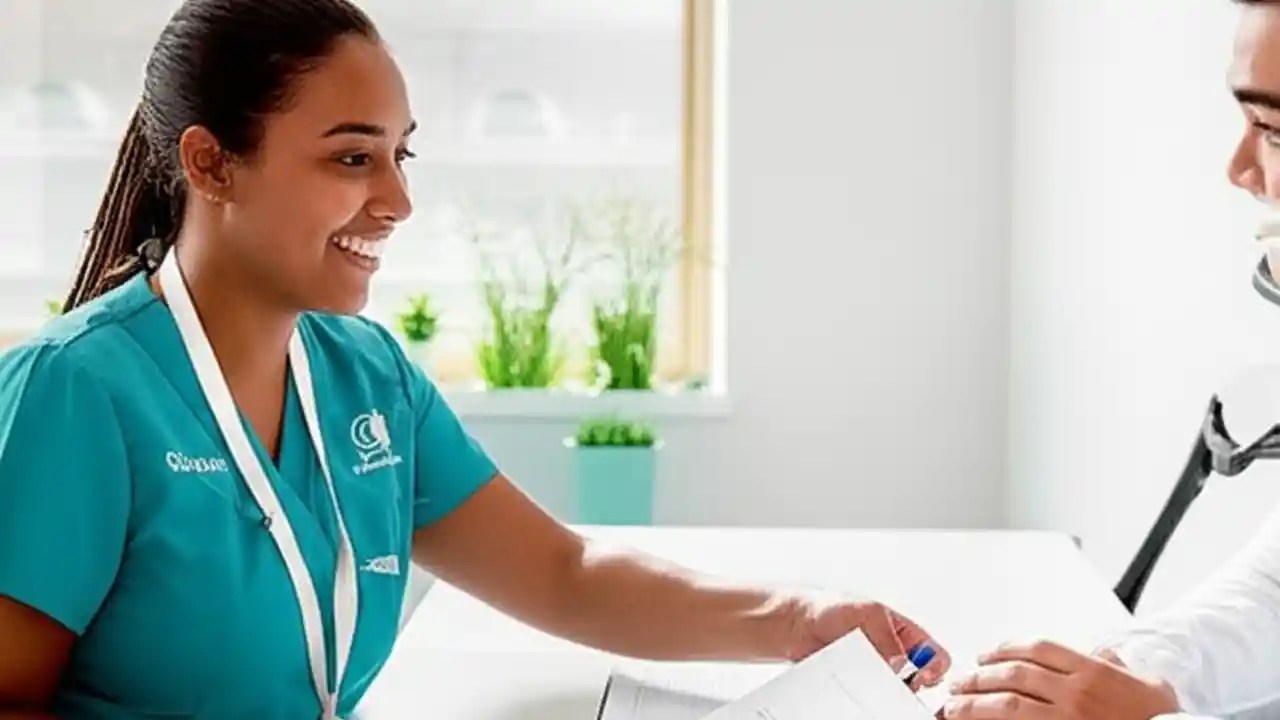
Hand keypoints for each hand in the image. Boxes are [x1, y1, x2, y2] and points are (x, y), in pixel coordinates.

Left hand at [781, 591, 951, 689]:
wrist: (799, 625)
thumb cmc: (833, 609)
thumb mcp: (868, 613)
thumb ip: (888, 638)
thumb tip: (901, 664)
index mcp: (906, 634)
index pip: (936, 657)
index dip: (935, 668)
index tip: (921, 675)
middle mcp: (895, 655)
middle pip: (920, 680)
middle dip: (911, 684)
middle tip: (897, 683)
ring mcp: (878, 672)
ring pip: (895, 691)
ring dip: (886, 688)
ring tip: (868, 676)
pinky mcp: (861, 685)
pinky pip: (872, 697)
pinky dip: (868, 694)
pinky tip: (856, 683)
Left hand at [943, 640, 1178, 718]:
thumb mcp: (1149, 685)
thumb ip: (1119, 667)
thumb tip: (1104, 657)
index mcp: (1093, 673)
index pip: (1037, 649)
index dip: (1004, 648)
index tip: (985, 654)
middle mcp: (1076, 694)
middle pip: (1013, 675)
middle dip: (980, 676)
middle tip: (960, 681)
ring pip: (1006, 705)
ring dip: (973, 703)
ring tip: (953, 706)